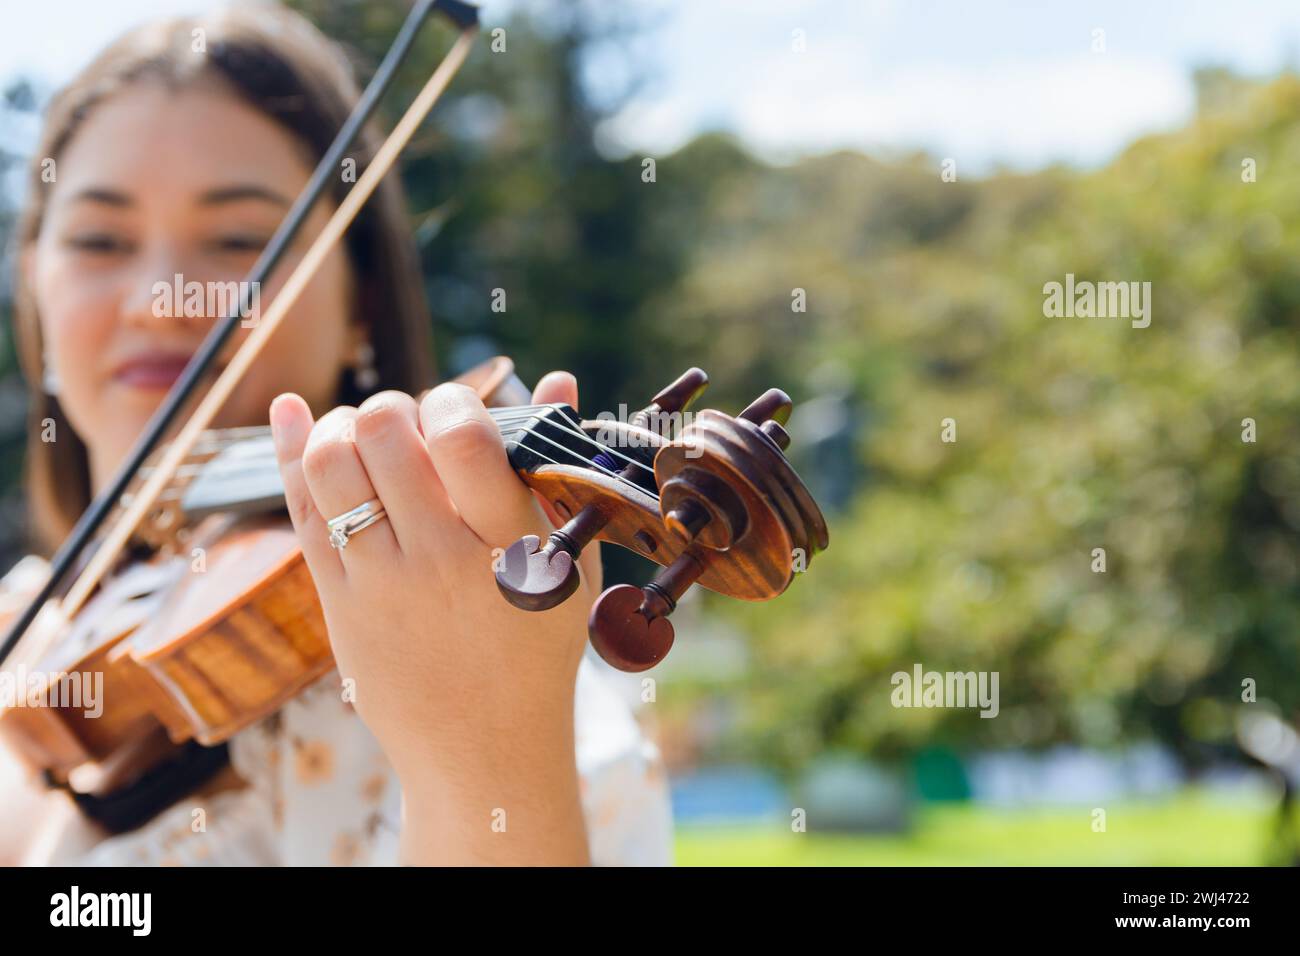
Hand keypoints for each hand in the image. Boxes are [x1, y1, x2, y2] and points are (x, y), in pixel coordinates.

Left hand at [269, 371, 598, 863]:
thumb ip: (557, 469)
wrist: (484, 750)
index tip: (457, 413)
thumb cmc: (536, 649)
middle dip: (391, 407)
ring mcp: (380, 584)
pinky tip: (297, 414)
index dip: (451, 401)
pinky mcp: (337, 603)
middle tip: (407, 426)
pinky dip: (292, 450)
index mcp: (509, 548)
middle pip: (382, 436)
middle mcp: (439, 562)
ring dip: (340, 427)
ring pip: (329, 466)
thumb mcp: (569, 563)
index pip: (462, 440)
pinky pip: (300, 511)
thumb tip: (554, 377)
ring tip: (364, 436)